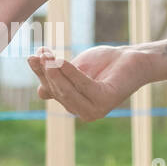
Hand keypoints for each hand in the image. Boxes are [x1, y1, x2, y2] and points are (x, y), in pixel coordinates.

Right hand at [26, 45, 152, 121]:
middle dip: (46, 72)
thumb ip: (59, 79)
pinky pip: (83, 85)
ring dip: (55, 73)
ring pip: (67, 90)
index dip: (40, 74)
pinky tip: (61, 60)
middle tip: (40, 53)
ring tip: (47, 56)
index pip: (50, 92)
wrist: (134, 59)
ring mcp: (95, 109)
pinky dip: (71, 73)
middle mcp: (83, 112)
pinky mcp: (106, 99)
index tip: (32, 56)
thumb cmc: (105, 64)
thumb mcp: (76, 70)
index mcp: (74, 105)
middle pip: (57, 91)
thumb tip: (40, 92)